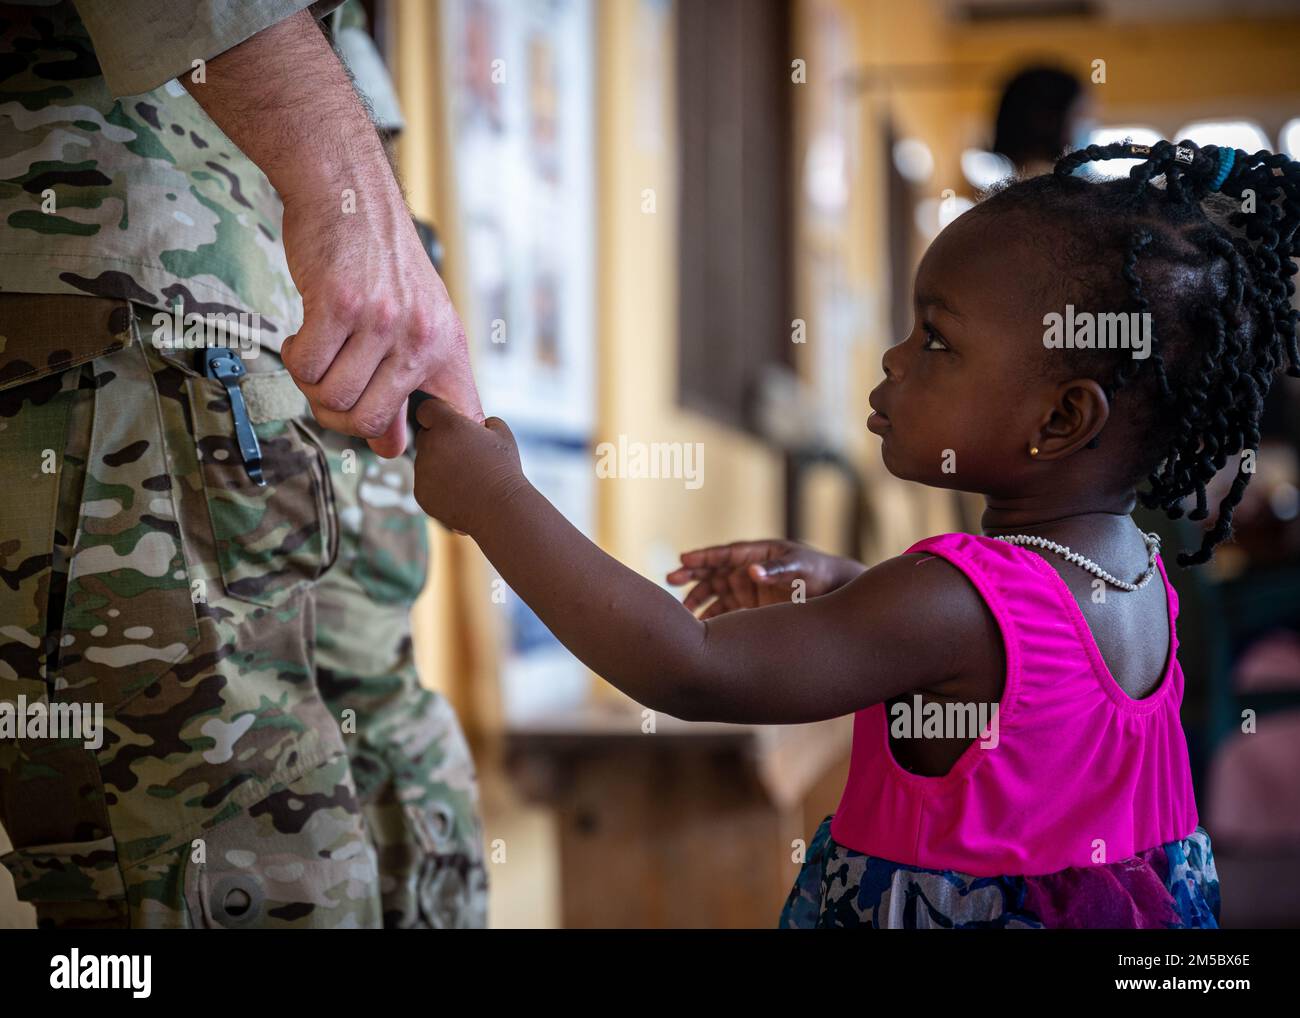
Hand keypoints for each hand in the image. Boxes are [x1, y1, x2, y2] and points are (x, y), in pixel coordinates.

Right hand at [182, 10, 482, 460]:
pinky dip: (294, 358)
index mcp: (445, 346)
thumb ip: (403, 383)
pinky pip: (306, 366)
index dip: (430, 444)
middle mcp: (421, 338)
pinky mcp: (340, 306)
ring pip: (331, 399)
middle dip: (338, 414)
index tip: (396, 438)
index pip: (458, 417)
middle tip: (328, 381)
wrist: (348, 189)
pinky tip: (302, 333)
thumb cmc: (376, 258)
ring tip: (316, 350)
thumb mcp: (412, 320)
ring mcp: (382, 322)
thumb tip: (390, 448)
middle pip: (368, 421)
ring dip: (310, 383)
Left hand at [412, 397, 526, 534]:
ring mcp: (422, 472)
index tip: (449, 423)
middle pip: (425, 436)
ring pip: (425, 461)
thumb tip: (479, 423)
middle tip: (463, 454)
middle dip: (440, 441)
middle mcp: (429, 446)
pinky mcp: (421, 494)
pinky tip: (461, 491)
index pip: (426, 410)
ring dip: (440, 464)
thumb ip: (484, 420)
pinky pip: (425, 483)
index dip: (438, 415)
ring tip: (467, 477)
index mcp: (448, 426)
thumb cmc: (505, 469)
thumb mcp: (502, 434)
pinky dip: (438, 486)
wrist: (501, 510)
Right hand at [666, 540, 865, 617]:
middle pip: (712, 572)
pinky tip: (699, 629)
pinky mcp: (749, 607)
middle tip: (669, 579)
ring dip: (697, 600)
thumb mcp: (800, 567)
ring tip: (682, 613)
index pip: (724, 553)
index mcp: (756, 553)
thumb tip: (752, 571)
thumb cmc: (818, 573)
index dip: (703, 557)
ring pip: (713, 593)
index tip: (683, 560)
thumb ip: (777, 570)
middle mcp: (746, 569)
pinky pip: (724, 612)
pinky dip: (711, 619)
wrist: (835, 593)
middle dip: (691, 576)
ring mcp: (746, 588)